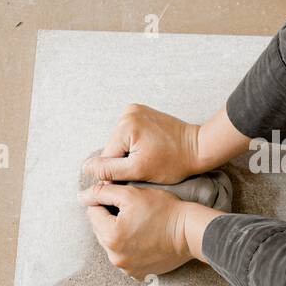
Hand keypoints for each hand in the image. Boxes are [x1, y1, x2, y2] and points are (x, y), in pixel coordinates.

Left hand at [81, 182, 203, 278]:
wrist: (190, 232)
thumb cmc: (164, 210)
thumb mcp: (131, 194)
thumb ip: (102, 192)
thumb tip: (82, 196)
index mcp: (110, 237)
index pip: (93, 212)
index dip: (106, 201)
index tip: (124, 200)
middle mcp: (115, 257)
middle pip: (101, 230)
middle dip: (112, 219)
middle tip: (134, 211)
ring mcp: (127, 268)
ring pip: (112, 244)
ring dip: (120, 234)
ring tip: (141, 225)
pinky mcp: (139, 274)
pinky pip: (125, 257)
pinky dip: (131, 248)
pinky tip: (145, 239)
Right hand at [82, 104, 201, 185]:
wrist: (198, 147)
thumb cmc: (174, 162)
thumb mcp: (139, 171)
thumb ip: (110, 170)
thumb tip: (86, 168)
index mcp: (125, 125)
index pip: (107, 157)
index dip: (118, 172)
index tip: (136, 175)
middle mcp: (127, 113)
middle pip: (113, 148)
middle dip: (125, 161)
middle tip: (146, 166)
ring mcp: (134, 110)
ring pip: (120, 142)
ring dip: (130, 153)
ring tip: (150, 157)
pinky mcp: (141, 111)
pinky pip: (129, 134)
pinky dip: (135, 144)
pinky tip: (150, 148)